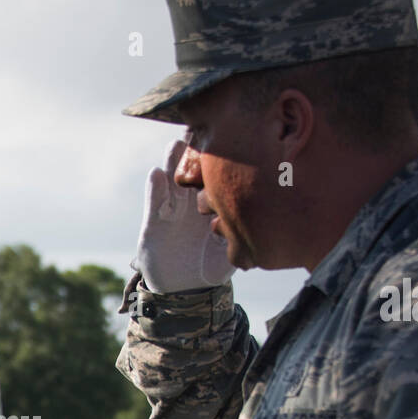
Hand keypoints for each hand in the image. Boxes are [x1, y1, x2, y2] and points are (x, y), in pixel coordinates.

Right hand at [134, 138, 234, 292]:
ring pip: (173, 177)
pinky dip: (155, 188)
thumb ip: (242, 241)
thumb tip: (262, 231)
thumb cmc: (212, 268)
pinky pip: (155, 202)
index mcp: (216, 201)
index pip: (219, 172)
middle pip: (195, 167)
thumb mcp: (232, 255)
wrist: (183, 289)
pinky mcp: (155, 222)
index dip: (223, 155)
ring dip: (173, 161)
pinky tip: (157, 175)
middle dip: (198, 149)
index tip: (232, 134)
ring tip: (176, 146)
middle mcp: (194, 198)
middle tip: (201, 129)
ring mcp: (174, 207)